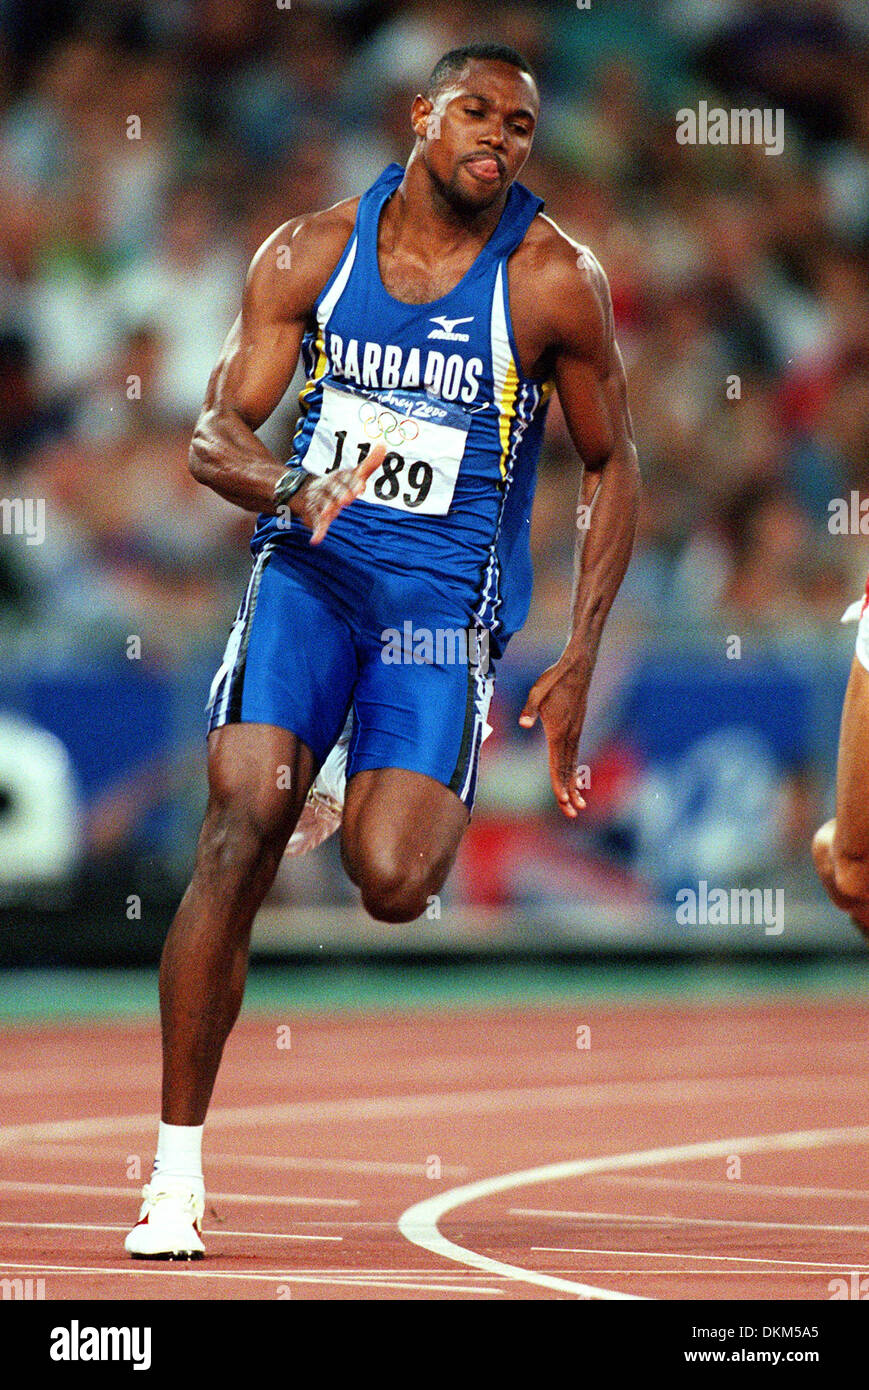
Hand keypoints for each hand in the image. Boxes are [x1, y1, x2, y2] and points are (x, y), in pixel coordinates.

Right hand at [297, 444, 385, 544]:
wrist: (303, 491)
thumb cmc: (335, 485)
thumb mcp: (351, 474)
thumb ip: (369, 464)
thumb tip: (383, 445)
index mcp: (337, 477)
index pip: (345, 478)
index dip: (353, 483)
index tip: (362, 487)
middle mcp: (326, 487)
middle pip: (333, 491)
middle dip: (340, 494)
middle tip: (348, 499)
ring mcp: (318, 501)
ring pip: (322, 504)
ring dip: (326, 509)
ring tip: (330, 513)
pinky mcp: (313, 515)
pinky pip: (315, 523)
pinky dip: (316, 531)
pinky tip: (316, 540)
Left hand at [519, 657, 589, 817]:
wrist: (578, 666)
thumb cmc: (554, 678)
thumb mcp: (536, 692)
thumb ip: (529, 710)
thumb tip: (522, 723)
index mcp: (558, 731)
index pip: (557, 763)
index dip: (558, 783)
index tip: (561, 800)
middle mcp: (569, 735)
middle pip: (567, 769)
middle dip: (568, 793)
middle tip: (572, 813)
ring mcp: (575, 731)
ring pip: (573, 763)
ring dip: (574, 785)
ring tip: (579, 804)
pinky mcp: (577, 726)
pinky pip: (575, 753)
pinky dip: (574, 769)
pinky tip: (574, 778)